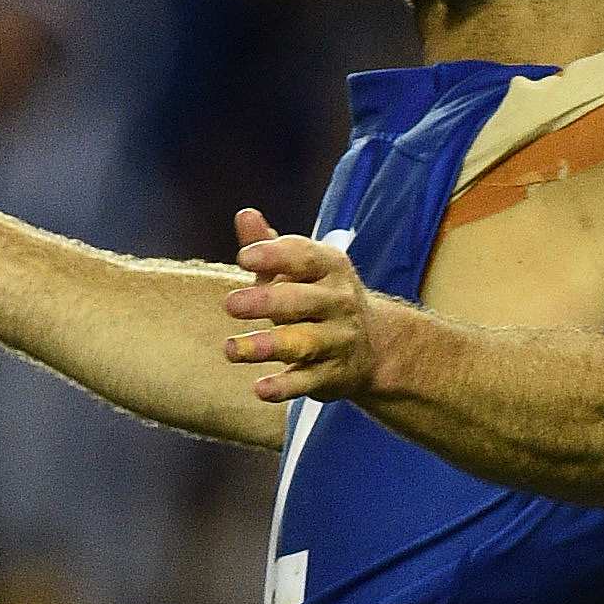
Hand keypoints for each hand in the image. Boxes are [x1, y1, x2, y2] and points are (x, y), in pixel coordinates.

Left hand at [223, 210, 381, 401]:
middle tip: (231, 304)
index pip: (304, 257)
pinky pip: (307, 381)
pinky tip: (260, 388)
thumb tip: (245, 215)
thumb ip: (270, 246)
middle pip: (303, 300)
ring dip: (267, 346)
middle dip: (267, 301)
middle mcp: (338, 303)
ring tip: (232, 349)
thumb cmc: (318, 299)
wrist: (373, 346)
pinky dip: (284, 386)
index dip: (275, 256)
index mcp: (330, 269)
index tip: (245, 257)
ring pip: (303, 342)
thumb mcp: (301, 270)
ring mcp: (337, 341)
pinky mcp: (331, 376)